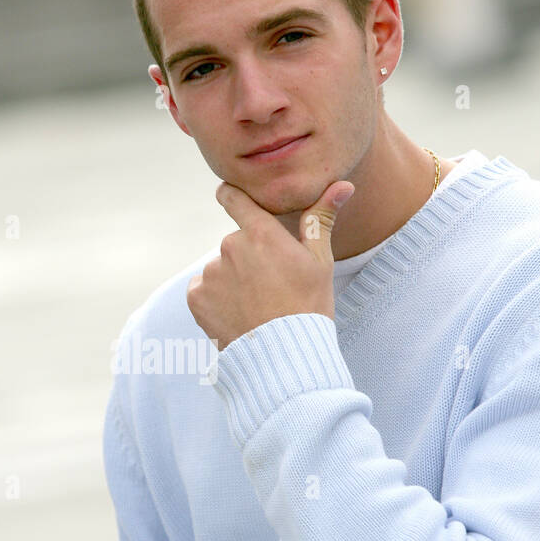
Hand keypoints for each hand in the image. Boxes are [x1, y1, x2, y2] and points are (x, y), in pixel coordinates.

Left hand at [187, 179, 354, 348]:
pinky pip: (203, 290)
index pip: (234, 199)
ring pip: (220, 269)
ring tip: (255, 306)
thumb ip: (321, 218)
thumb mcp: (320, 261)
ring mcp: (211, 272)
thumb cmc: (307, 307)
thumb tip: (343, 184)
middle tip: (269, 286)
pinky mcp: (196, 296)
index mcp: (260, 232)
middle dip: (248, 258)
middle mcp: (230, 246)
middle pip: (235, 244)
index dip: (232, 197)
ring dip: (232, 281)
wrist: (283, 356)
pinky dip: (215, 300)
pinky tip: (237, 314)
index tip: (229, 197)